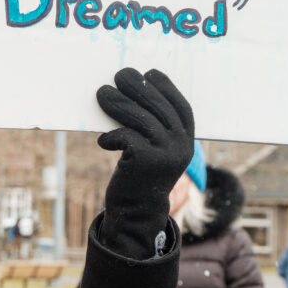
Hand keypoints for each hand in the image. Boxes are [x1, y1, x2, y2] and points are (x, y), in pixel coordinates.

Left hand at [96, 68, 194, 258]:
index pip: (181, 107)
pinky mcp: (146, 161)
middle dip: (137, 87)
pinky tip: (104, 142)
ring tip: (101, 93)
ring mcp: (165, 153)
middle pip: (158, 107)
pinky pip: (126, 136)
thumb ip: (153, 129)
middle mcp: (181, 146)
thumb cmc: (139, 178)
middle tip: (119, 74)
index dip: (166, 87)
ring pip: (140, 118)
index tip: (150, 73)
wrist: (135, 214)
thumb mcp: (153, 152)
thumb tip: (130, 93)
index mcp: (186, 142)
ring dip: (118, 103)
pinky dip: (112, 136)